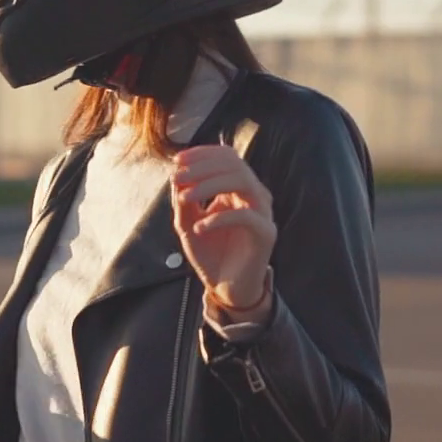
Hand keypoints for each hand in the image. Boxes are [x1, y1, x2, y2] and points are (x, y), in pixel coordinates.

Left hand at [170, 144, 276, 317]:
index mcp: (239, 187)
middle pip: (234, 164)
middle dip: (201, 167)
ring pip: (242, 181)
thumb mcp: (187, 223)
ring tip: (184, 199)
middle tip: (177, 178)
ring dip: (208, 185)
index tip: (177, 160)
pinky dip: (218, 218)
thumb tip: (176, 173)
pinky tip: (199, 228)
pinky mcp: (265, 233)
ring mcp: (263, 212)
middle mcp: (254, 194)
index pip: (226, 156)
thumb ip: (183, 199)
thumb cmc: (209, 252)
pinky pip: (245, 215)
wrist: (225, 287)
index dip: (202, 153)